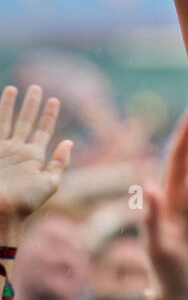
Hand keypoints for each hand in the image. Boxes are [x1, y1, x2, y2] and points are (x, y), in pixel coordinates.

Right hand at [0, 85, 73, 232]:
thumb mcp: (49, 185)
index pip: (43, 131)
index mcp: (34, 158)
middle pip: (26, 121)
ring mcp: (2, 150)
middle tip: (36, 87)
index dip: (49, 115)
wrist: (0, 212)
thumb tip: (69, 142)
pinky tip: (1, 100)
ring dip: (10, 105)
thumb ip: (60, 164)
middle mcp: (18, 151)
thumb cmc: (24, 203)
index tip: (54, 99)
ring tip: (15, 88)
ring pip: (7, 121)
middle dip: (31, 105)